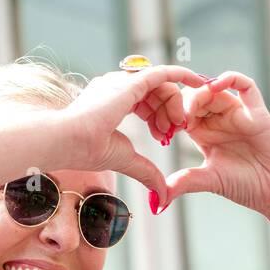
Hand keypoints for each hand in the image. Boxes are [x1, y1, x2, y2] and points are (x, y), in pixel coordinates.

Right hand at [54, 64, 207, 191]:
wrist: (68, 140)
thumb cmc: (86, 150)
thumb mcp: (126, 160)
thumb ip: (146, 172)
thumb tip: (161, 196)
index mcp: (111, 100)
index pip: (144, 102)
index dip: (158, 118)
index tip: (163, 137)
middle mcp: (117, 86)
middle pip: (155, 93)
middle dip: (168, 113)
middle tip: (173, 133)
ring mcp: (124, 80)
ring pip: (161, 85)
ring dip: (174, 105)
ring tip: (178, 125)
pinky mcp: (132, 81)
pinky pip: (164, 73)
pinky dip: (184, 75)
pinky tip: (200, 82)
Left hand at [157, 71, 269, 215]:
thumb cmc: (247, 186)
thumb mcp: (210, 181)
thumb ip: (185, 183)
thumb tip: (158, 200)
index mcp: (204, 134)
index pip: (181, 113)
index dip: (169, 115)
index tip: (163, 128)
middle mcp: (219, 120)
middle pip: (194, 97)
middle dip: (181, 104)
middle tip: (176, 119)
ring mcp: (238, 113)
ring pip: (214, 89)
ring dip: (199, 93)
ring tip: (192, 108)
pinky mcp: (257, 111)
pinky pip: (245, 85)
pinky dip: (230, 78)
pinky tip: (215, 84)